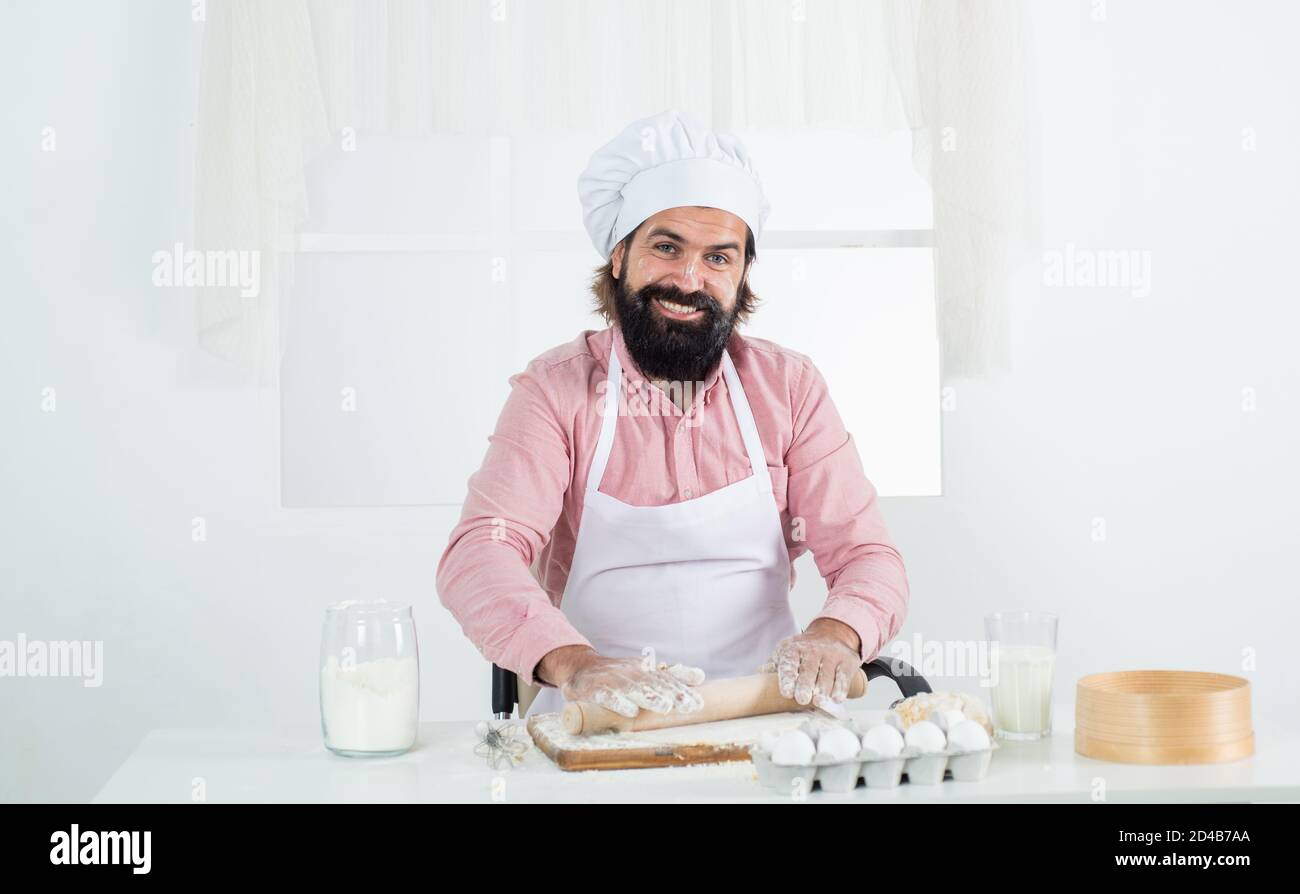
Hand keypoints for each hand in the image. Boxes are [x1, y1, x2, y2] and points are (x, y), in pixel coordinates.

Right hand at [558, 653, 706, 718]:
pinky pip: (607, 697)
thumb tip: (700, 676)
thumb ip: (672, 675)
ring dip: (649, 698)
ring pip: (634, 689)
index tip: (698, 704)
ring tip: (664, 707)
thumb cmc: (619, 674)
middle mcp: (632, 674)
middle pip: (655, 684)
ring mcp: (613, 682)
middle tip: (688, 705)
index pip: (667, 681)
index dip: (683, 692)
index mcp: (646, 671)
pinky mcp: (595, 691)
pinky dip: (618, 703)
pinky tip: (629, 712)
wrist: (580, 668)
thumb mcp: (646, 671)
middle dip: (672, 694)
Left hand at [759, 620, 860, 708]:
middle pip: (809, 671)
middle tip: (802, 699)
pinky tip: (836, 698)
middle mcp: (813, 650)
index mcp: (794, 649)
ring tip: (819, 701)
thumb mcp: (787, 652)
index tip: (787, 692)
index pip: (790, 664)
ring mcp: (831, 655)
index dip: (788, 678)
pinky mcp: (847, 661)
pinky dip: (841, 688)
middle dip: (805, 685)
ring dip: (823, 689)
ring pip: (827, 675)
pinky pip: (844, 676)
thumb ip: (774, 665)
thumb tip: (760, 673)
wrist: (832, 633)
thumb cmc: (805, 650)